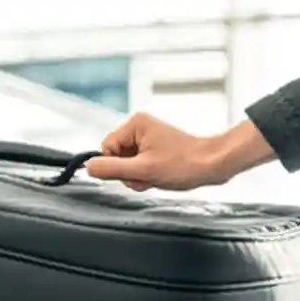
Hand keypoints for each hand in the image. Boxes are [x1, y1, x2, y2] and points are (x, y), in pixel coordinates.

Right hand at [84, 113, 276, 191]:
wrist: (212, 166)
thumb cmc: (183, 165)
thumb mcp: (143, 171)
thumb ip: (112, 169)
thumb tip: (88, 167)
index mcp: (135, 124)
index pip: (106, 148)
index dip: (117, 166)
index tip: (135, 172)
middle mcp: (140, 126)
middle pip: (115, 156)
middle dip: (129, 172)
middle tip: (149, 175)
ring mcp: (147, 137)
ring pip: (126, 164)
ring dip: (138, 176)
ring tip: (157, 176)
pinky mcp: (154, 147)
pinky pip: (138, 165)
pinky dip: (145, 175)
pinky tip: (159, 176)